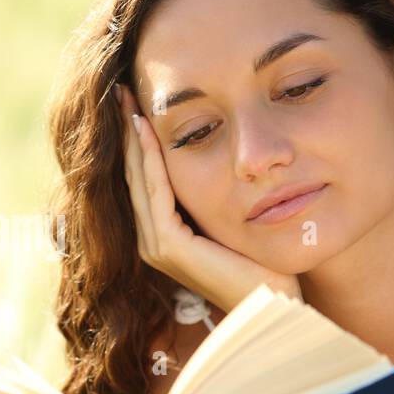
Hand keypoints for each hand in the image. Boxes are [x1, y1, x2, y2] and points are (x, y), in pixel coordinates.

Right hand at [117, 83, 300, 311]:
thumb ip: (215, 194)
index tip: (134, 101)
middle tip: (119, 91)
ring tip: (125, 101)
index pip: (145, 178)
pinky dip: (149, 159)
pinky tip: (146, 130)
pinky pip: (156, 192)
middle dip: (126, 131)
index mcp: (163, 235)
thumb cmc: (263, 264)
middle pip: (133, 174)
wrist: (274, 302)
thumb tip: (220, 153)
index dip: (136, 139)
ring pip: (139, 179)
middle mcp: (151, 240)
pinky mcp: (168, 246)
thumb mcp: (232, 217)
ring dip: (131, 138)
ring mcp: (155, 245)